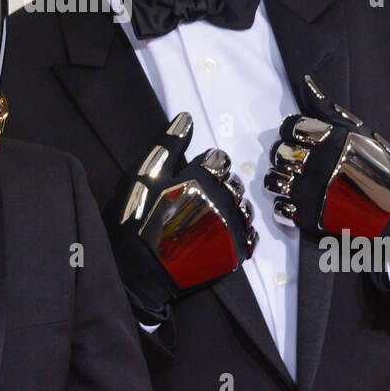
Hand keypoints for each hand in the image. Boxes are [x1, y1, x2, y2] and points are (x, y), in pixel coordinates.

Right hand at [106, 112, 256, 318]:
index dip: (207, 164)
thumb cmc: (138, 221)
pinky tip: (223, 233)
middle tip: (198, 197)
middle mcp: (222, 202)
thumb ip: (169, 145)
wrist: (140, 274)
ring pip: (245, 207)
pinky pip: (251, 235)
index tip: (193, 176)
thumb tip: (187, 117)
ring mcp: (231, 230)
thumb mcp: (145, 177)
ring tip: (210, 216)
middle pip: (235, 182)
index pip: (219, 159)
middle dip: (221, 184)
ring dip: (232, 207)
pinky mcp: (235, 254)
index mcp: (201, 181)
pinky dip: (241, 231)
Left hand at [264, 75, 389, 237]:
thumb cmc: (377, 165)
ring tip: (294, 178)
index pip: (291, 127)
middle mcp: (319, 164)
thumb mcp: (356, 131)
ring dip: (280, 178)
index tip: (300, 138)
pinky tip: (296, 200)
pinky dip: (284, 204)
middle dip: (284, 154)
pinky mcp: (310, 217)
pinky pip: (279, 208)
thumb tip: (305, 83)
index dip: (291, 131)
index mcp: (329, 140)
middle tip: (297, 160)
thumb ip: (324, 108)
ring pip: (274, 179)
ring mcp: (313, 192)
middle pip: (279, 153)